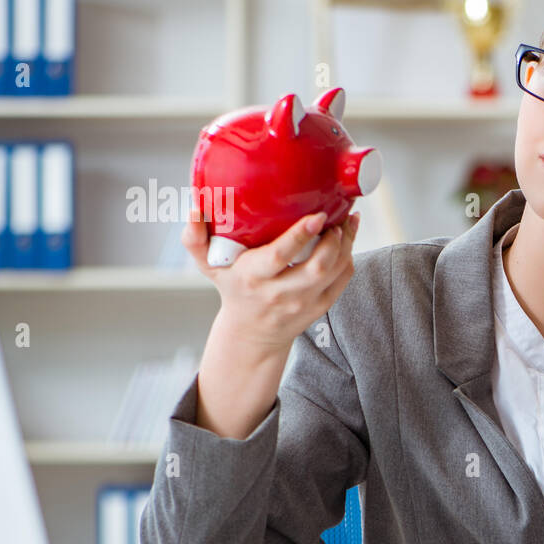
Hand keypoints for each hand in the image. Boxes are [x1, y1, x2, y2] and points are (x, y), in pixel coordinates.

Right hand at [182, 204, 358, 354]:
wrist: (253, 333)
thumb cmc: (232, 288)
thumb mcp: (208, 266)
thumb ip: (195, 239)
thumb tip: (194, 210)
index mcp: (253, 278)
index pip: (280, 256)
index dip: (301, 235)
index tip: (317, 216)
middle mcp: (282, 293)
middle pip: (317, 266)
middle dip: (334, 239)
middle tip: (337, 215)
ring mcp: (305, 302)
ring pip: (336, 271)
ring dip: (346, 243)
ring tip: (349, 220)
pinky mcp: (322, 306)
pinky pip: (343, 279)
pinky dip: (348, 257)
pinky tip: (347, 237)